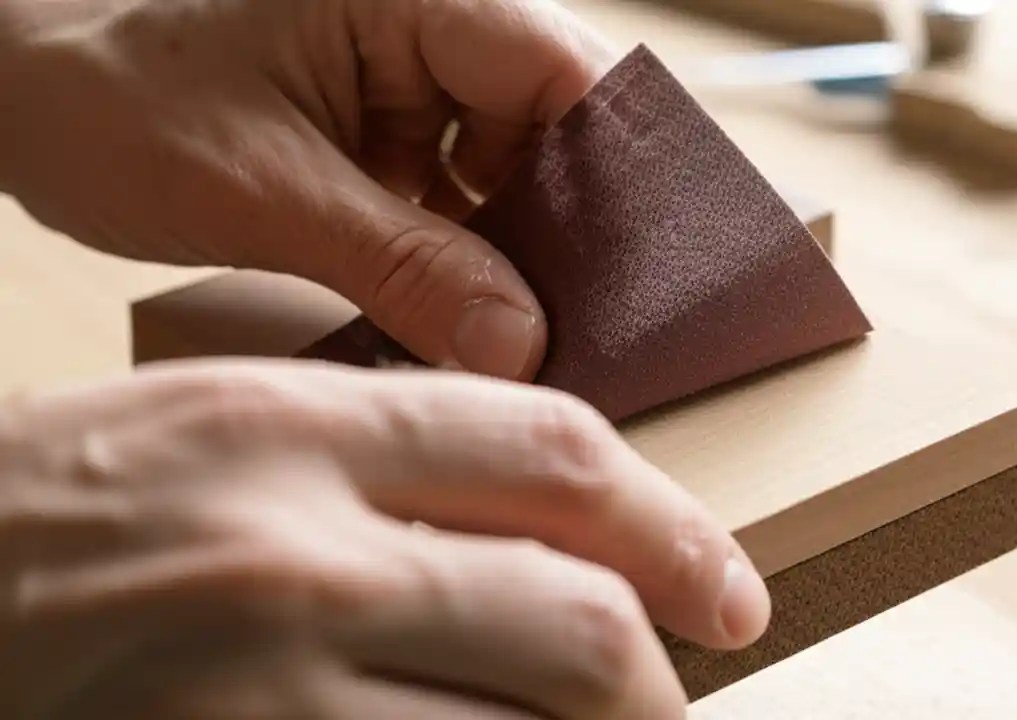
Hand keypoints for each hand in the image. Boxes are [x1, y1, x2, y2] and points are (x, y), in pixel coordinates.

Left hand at [0, 0, 615, 379]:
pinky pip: (465, 193)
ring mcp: (411, 76)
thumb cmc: (110, 97)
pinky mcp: (392, 127)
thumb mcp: (265, 191)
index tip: (623, 278)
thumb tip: (521, 344)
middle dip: (560, 228)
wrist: (29, 91)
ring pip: (517, 168)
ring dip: (515, 252)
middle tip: (573, 327)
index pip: (560, 71)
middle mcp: (428, 21)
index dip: (607, 175)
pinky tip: (463, 314)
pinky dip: (469, 257)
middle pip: (555, 125)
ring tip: (514, 331)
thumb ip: (404, 265)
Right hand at [0, 362, 768, 717]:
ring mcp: (261, 694)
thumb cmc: (46, 512)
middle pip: (578, 622)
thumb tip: (546, 532)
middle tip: (678, 702)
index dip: (674, 525)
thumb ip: (380, 461)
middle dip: (656, 684)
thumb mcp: (214, 429)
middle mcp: (294, 559)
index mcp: (290, 431)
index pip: (555, 451)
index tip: (727, 586)